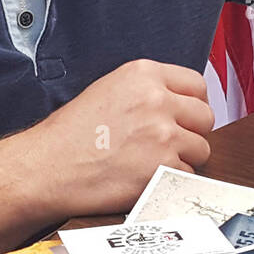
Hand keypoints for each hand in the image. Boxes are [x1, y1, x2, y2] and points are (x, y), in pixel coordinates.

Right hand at [34, 58, 213, 217]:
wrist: (48, 167)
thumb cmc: (71, 133)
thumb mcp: (109, 89)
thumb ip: (147, 90)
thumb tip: (179, 103)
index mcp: (144, 74)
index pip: (196, 84)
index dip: (192, 104)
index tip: (185, 117)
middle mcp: (157, 100)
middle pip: (205, 117)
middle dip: (192, 132)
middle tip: (169, 144)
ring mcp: (162, 135)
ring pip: (201, 148)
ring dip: (184, 158)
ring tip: (152, 162)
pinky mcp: (162, 168)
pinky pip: (187, 174)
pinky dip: (172, 180)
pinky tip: (145, 177)